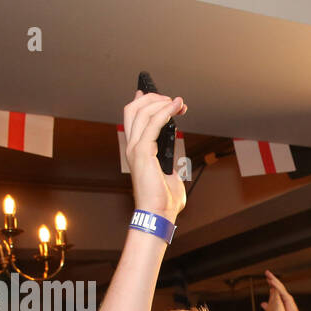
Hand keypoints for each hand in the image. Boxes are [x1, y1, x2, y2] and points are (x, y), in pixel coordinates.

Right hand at [121, 90, 186, 218]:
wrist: (159, 213)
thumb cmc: (164, 199)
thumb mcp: (170, 174)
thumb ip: (171, 162)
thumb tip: (178, 157)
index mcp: (136, 150)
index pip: (133, 118)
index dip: (145, 102)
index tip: (163, 97)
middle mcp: (132, 146)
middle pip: (134, 109)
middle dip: (154, 98)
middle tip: (174, 100)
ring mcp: (135, 148)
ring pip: (141, 111)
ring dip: (161, 102)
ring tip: (178, 102)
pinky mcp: (143, 152)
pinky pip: (152, 124)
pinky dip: (165, 112)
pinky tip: (176, 108)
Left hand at [263, 271, 303, 310]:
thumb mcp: (276, 310)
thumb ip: (268, 306)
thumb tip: (262, 303)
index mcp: (282, 298)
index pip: (276, 288)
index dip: (271, 283)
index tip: (267, 278)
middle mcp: (285, 296)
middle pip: (278, 285)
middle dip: (272, 278)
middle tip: (266, 272)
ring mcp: (287, 297)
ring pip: (279, 286)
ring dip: (274, 280)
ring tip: (268, 275)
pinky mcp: (288, 299)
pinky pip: (281, 291)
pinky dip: (276, 286)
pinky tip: (272, 282)